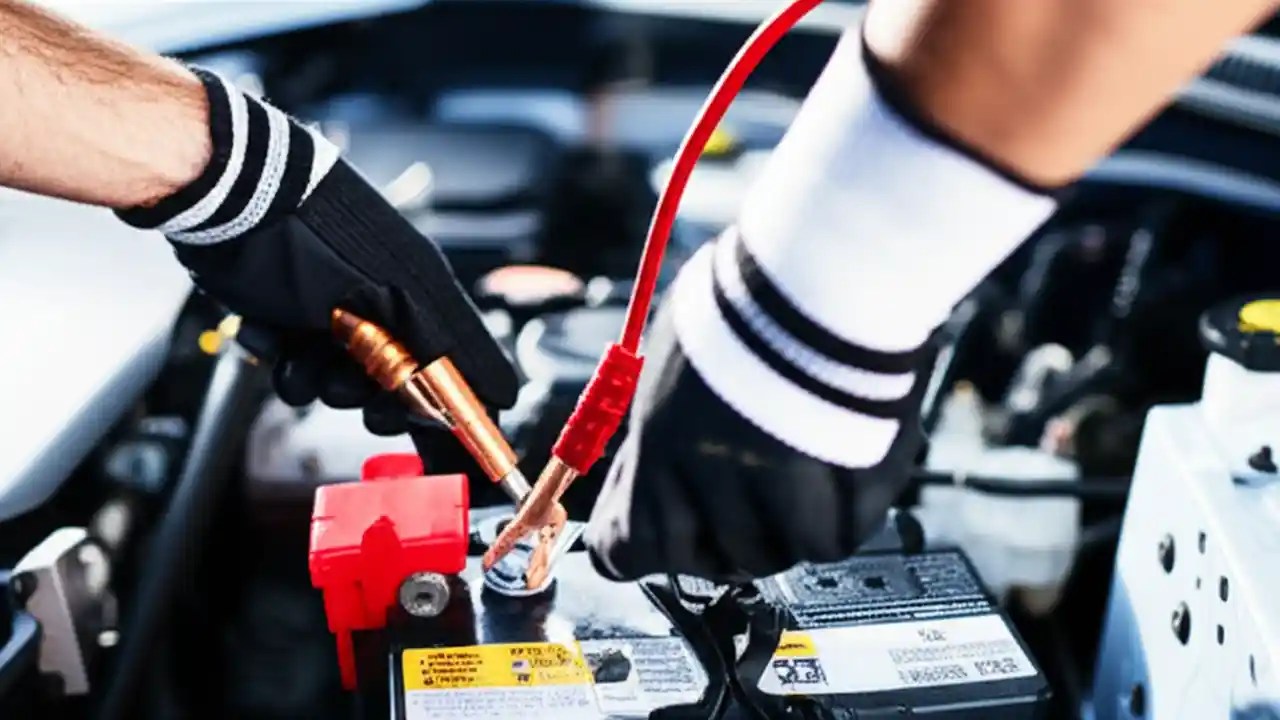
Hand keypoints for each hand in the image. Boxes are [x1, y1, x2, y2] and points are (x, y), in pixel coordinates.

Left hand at [117, 70, 516, 429]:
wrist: (226, 196)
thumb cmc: (308, 231)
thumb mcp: (393, 294)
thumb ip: (450, 346)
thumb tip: (505, 393)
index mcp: (422, 293)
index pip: (458, 368)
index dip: (447, 404)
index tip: (428, 426)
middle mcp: (385, 304)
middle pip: (397, 385)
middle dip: (368, 395)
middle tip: (349, 381)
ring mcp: (338, 311)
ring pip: (341, 382)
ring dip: (316, 378)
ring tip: (298, 348)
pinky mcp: (294, 316)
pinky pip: (298, 366)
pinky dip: (280, 357)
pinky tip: (268, 329)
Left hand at [584, 233, 932, 582]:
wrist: (831, 267)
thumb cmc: (746, 302)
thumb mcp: (670, 362)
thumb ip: (656, 437)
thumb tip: (640, 481)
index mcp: (660, 441)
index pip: (626, 550)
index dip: (644, 547)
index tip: (664, 535)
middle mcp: (716, 470)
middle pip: (711, 561)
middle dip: (724, 537)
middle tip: (746, 493)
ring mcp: (787, 482)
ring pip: (781, 553)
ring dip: (788, 522)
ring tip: (801, 459)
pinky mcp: (853, 484)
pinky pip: (839, 534)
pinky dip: (841, 509)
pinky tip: (838, 458)